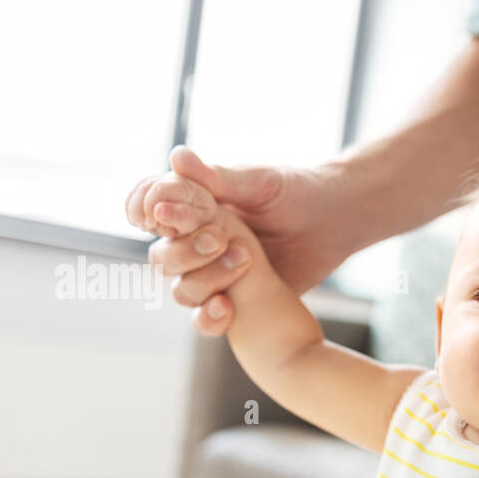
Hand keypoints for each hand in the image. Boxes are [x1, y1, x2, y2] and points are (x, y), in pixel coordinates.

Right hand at [125, 145, 341, 334]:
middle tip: (222, 237)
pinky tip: (228, 307)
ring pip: (180, 289)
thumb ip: (217, 178)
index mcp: (192, 207)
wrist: (334, 223)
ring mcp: (213, 274)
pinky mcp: (235, 301)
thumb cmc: (296, 192)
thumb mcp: (259, 182)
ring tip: (247, 257)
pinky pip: (204, 320)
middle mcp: (195, 242)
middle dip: (185, 249)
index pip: (146, 209)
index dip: (143, 211)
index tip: (161, 213)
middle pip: (161, 256)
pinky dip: (209, 317)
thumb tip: (176, 157)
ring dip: (206, 278)